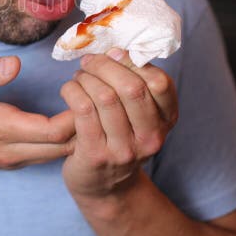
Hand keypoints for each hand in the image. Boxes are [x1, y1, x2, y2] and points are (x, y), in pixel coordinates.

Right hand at [0, 56, 74, 170]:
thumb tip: (14, 64)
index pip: (53, 131)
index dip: (75, 114)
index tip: (80, 88)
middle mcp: (10, 150)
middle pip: (63, 147)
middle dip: (83, 124)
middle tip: (91, 95)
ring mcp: (12, 159)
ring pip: (58, 155)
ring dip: (76, 134)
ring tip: (84, 104)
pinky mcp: (13, 161)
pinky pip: (47, 156)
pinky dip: (64, 141)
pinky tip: (68, 119)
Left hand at [60, 48, 177, 200]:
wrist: (105, 186)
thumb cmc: (119, 138)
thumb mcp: (139, 116)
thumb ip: (136, 85)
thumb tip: (115, 49)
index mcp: (166, 121)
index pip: (160, 82)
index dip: (134, 61)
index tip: (114, 53)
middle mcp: (150, 137)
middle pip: (131, 87)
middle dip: (105, 66)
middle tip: (89, 62)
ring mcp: (124, 149)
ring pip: (105, 96)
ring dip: (86, 78)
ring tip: (78, 77)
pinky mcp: (96, 155)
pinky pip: (83, 110)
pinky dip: (72, 91)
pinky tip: (68, 89)